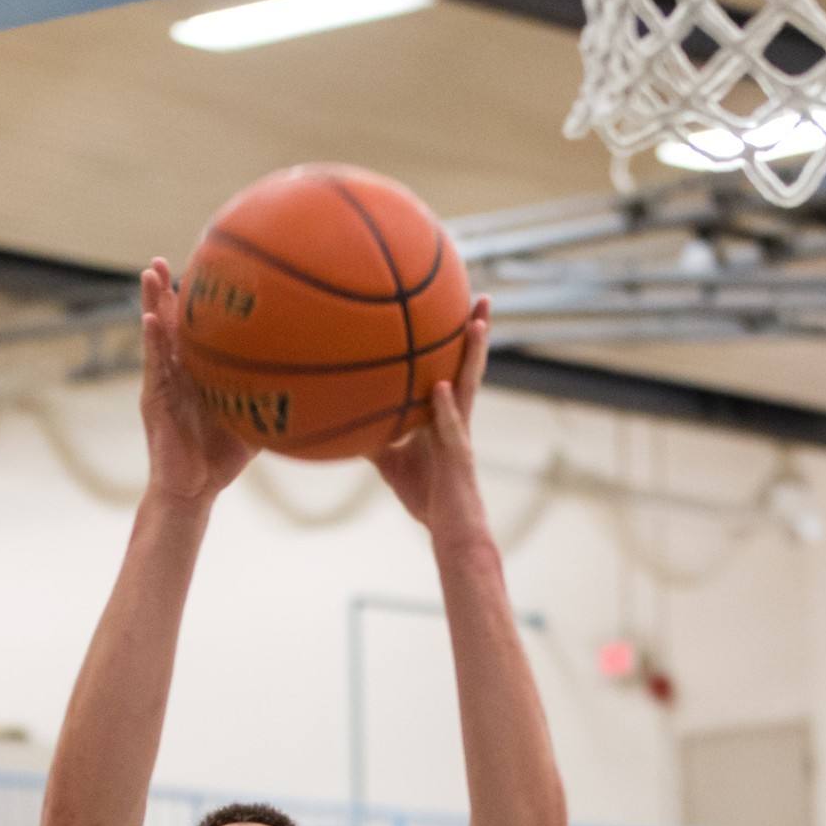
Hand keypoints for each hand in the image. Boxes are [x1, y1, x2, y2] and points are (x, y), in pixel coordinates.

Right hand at [140, 258, 255, 503]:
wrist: (196, 489)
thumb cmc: (223, 458)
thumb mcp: (256, 423)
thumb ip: (276, 402)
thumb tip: (317, 392)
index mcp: (199, 372)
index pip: (198, 330)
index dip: (199, 302)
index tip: (207, 268)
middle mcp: (178, 372)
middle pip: (171, 323)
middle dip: (166, 290)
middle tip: (164, 256)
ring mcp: (163, 384)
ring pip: (155, 336)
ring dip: (151, 303)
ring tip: (149, 272)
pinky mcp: (153, 401)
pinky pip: (152, 366)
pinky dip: (150, 341)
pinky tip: (148, 319)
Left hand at [372, 297, 490, 543]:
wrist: (449, 529)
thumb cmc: (425, 496)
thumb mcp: (389, 462)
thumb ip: (374, 438)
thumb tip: (344, 422)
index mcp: (444, 414)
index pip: (452, 367)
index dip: (455, 339)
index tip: (454, 305)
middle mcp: (456, 416)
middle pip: (468, 365)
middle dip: (475, 332)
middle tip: (482, 296)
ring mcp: (460, 433)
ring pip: (469, 386)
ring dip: (473, 355)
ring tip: (475, 323)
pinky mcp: (459, 455)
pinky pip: (451, 426)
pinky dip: (446, 408)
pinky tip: (442, 388)